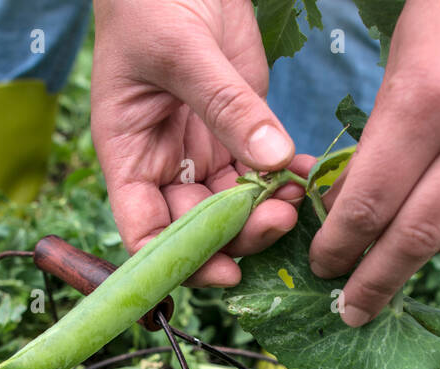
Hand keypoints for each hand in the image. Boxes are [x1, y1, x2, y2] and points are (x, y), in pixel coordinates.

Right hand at [91, 0, 309, 285]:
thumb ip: (226, 107)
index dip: (181, 262)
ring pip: (236, 208)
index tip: (225, 270)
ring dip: (268, 211)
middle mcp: (164, 166)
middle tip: (280, 219)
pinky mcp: (240, 130)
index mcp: (129, 156)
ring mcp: (203, 151)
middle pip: (198, 229)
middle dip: (239, 235)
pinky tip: (310, 175)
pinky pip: (264, 172)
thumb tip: (271, 161)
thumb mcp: (183, 51)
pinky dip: (288, 179)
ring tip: (298, 196)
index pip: (145, 232)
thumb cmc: (152, 1)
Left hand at [309, 0, 439, 324]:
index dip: (342, 248)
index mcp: (429, 99)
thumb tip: (351, 224)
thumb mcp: (401, 69)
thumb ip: (378, 148)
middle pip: (419, 235)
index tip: (325, 269)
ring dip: (435, 261)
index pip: (372, 203)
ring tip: (415, 252)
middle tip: (352, 308)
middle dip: (376, 281)